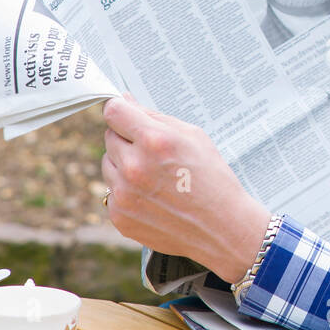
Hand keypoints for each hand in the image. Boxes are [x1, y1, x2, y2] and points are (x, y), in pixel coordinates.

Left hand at [101, 95, 272, 283]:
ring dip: (124, 164)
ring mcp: (123, 194)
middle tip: (154, 151)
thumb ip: (155, 117)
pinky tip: (153, 196)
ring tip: (156, 176)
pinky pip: (112, 191)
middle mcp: (134, 166)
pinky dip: (127, 190)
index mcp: (154, 140)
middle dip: (128, 138)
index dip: (120, 108)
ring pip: (108, 164)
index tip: (125, 113)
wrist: (222, 228)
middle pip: (109, 137)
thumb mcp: (194, 137)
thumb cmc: (213, 178)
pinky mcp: (119, 216)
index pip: (114, 112)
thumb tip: (125, 101)